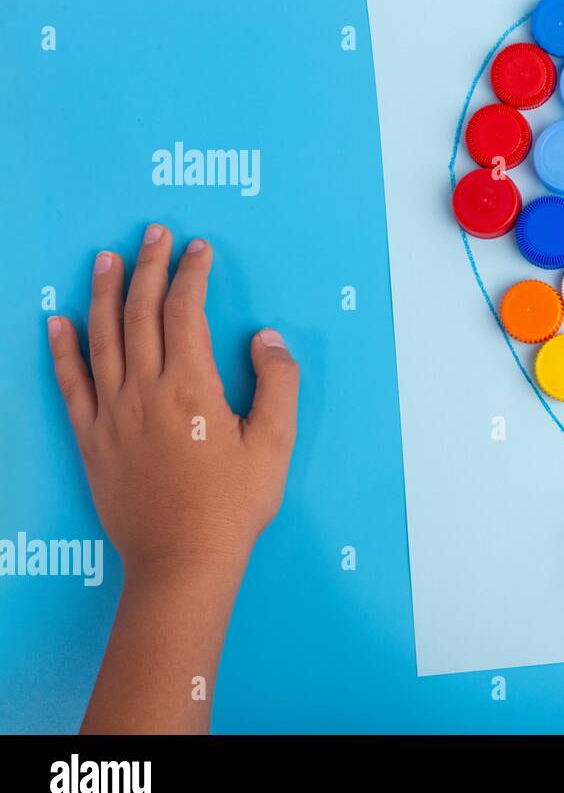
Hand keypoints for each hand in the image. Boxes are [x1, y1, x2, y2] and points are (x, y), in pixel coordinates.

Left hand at [47, 223, 297, 577]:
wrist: (182, 559)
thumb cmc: (233, 505)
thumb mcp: (275, 444)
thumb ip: (277, 384)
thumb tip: (266, 338)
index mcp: (192, 387)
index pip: (187, 312)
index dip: (192, 275)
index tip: (200, 249)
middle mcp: (145, 391)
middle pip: (142, 314)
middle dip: (150, 268)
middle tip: (155, 233)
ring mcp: (112, 414)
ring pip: (102, 338)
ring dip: (104, 294)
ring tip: (107, 259)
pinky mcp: (92, 439)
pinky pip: (70, 384)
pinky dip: (61, 350)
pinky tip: (57, 322)